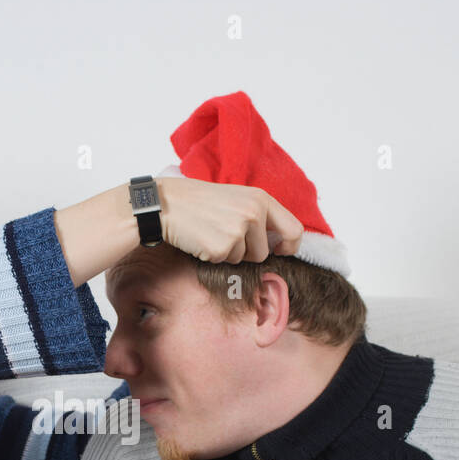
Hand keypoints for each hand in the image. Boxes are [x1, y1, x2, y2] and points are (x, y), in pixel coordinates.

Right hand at [54, 181, 303, 286]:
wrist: (164, 205)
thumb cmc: (197, 202)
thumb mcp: (234, 197)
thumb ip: (257, 213)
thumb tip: (278, 240)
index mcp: (261, 198)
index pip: (294, 230)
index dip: (288, 245)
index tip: (278, 248)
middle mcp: (254, 213)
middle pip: (265, 251)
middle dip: (249, 252)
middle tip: (227, 237)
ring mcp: (239, 230)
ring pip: (245, 259)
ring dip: (229, 253)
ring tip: (210, 233)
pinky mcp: (222, 247)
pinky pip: (225, 262)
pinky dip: (213, 256)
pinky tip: (200, 239)